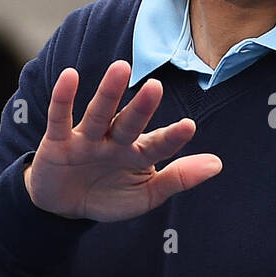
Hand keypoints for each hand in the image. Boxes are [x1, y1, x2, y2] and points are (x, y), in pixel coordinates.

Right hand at [24, 60, 220, 221]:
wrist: (64, 208)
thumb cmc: (109, 196)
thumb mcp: (146, 195)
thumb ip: (178, 179)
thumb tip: (218, 164)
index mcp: (138, 153)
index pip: (159, 145)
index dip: (172, 137)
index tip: (189, 126)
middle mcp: (114, 140)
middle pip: (129, 122)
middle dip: (141, 107)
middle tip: (155, 86)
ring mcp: (86, 139)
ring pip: (99, 114)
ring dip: (108, 93)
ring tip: (120, 68)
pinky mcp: (57, 142)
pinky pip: (61, 118)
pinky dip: (64, 98)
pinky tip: (70, 76)